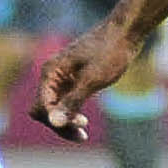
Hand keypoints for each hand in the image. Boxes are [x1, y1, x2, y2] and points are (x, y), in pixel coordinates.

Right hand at [33, 19, 145, 139]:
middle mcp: (52, 74)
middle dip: (60, 124)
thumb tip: (53, 122)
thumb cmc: (110, 52)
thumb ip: (72, 102)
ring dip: (65, 122)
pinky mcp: (73, 79)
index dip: (56, 120)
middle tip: (82, 136)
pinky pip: (64, 101)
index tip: (81, 124)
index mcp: (51, 72)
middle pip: (45, 110)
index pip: (41, 107)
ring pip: (54, 107)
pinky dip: (71, 113)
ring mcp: (62, 77)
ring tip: (83, 135)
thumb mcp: (92, 80)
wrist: (126, 32)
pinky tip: (84, 121)